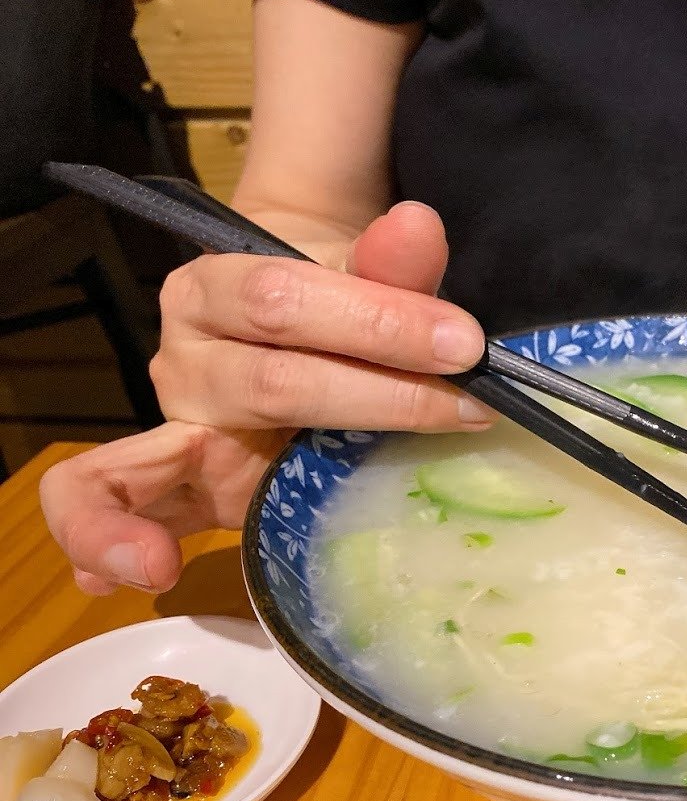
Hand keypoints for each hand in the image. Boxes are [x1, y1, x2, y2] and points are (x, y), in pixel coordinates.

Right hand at [42, 201, 494, 593]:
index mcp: (216, 290)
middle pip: (269, 383)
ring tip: (222, 534)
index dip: (381, 320)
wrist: (295, 329)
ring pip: (172, 457)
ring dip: (241, 485)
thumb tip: (419, 225)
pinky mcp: (181, 488)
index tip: (466, 343)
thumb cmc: (332, 308)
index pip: (288, 300)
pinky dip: (104, 538)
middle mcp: (185, 358)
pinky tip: (133, 575)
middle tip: (468, 408)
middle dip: (378, 398)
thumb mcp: (362, 281)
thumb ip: (390, 264)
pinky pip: (115, 503)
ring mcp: (174, 428)